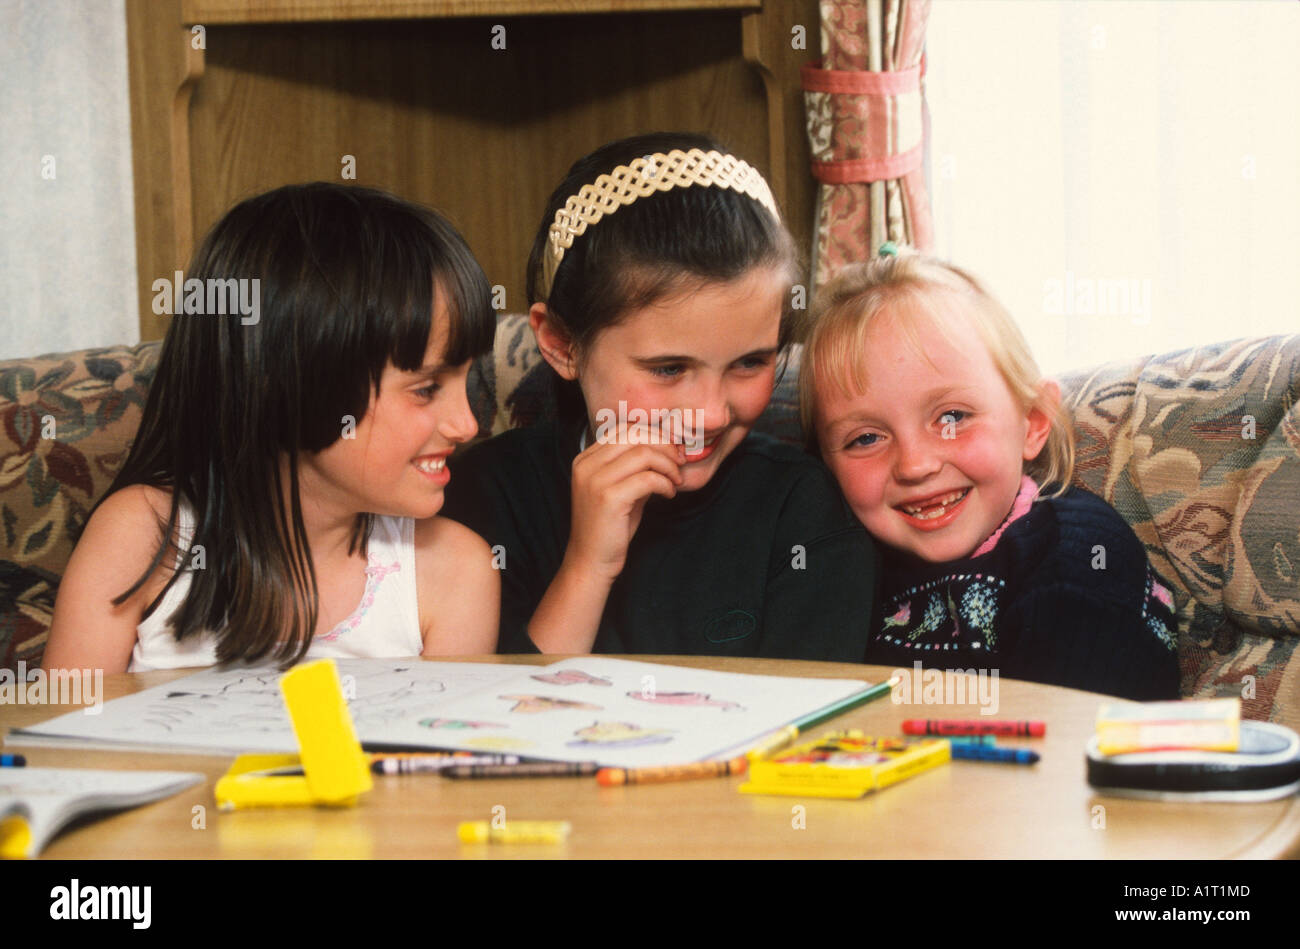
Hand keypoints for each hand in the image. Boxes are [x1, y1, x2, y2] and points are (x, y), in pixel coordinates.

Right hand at [566, 426, 684, 582]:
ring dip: (668, 465)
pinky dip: (665, 483)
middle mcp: (586, 465)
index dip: (655, 436)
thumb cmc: (610, 527)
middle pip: (635, 435)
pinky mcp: (608, 498)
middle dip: (664, 446)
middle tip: (680, 463)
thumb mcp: (621, 489)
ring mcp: (595, 480)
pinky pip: (648, 478)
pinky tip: (669, 494)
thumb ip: (636, 468)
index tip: (673, 451)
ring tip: (675, 480)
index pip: (625, 430)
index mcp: (586, 459)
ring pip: (643, 453)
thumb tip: (668, 449)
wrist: (591, 561)